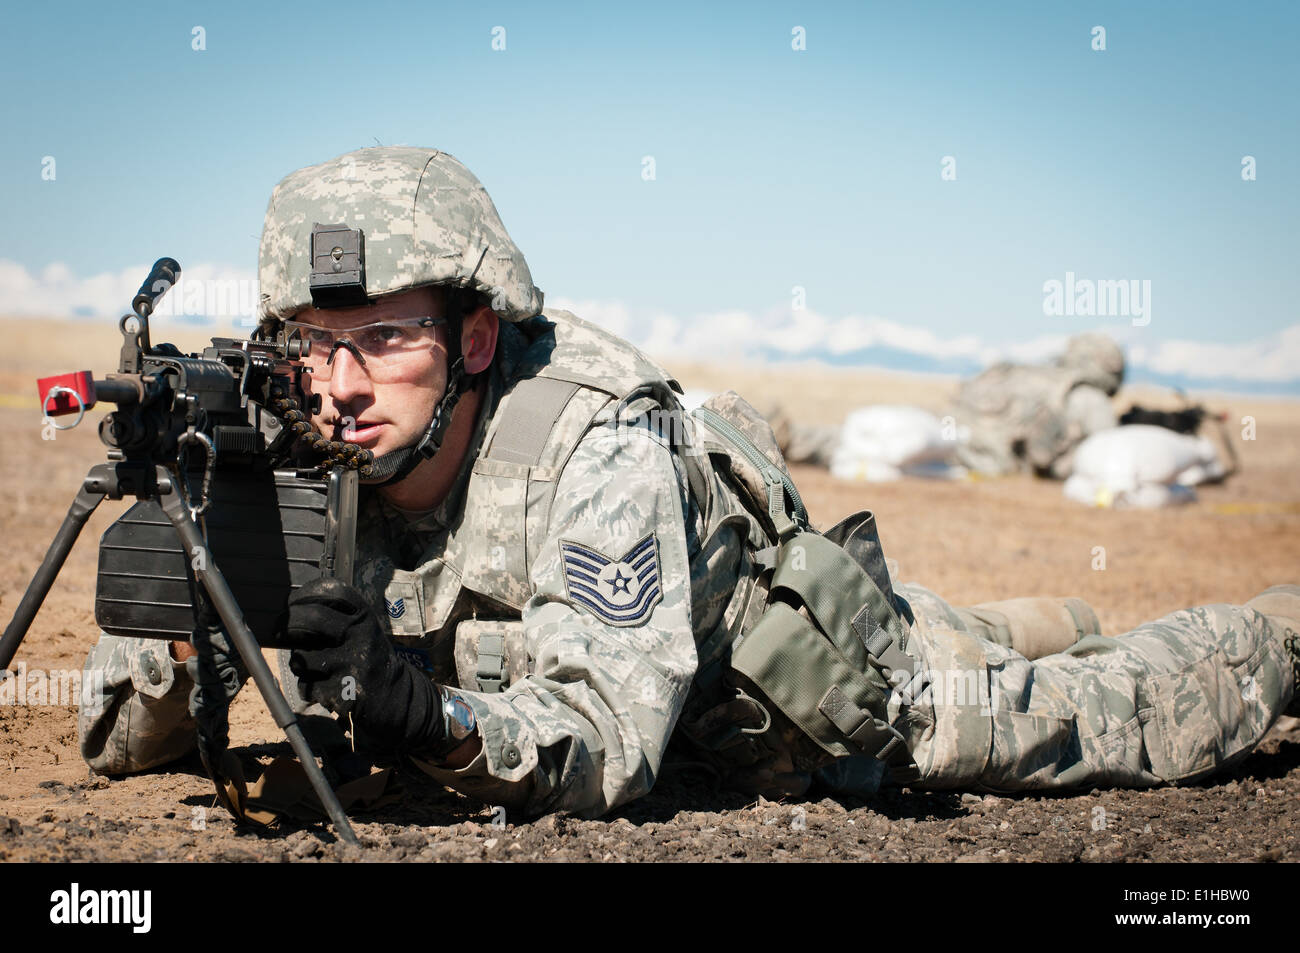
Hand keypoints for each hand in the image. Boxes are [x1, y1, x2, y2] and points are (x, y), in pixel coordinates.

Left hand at [279, 577, 445, 752]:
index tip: (292, 603)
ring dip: (298, 662)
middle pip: (310, 618)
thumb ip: (333, 617)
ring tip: (314, 666)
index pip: (331, 591)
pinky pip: (305, 685)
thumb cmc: (367, 656)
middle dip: (286, 624)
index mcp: (365, 617)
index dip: (304, 594)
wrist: (394, 695)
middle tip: (279, 631)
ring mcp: (352, 665)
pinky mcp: (342, 693)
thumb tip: (286, 615)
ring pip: (300, 657)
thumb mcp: (361, 629)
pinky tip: (324, 686)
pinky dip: (308, 687)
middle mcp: (361, 636)